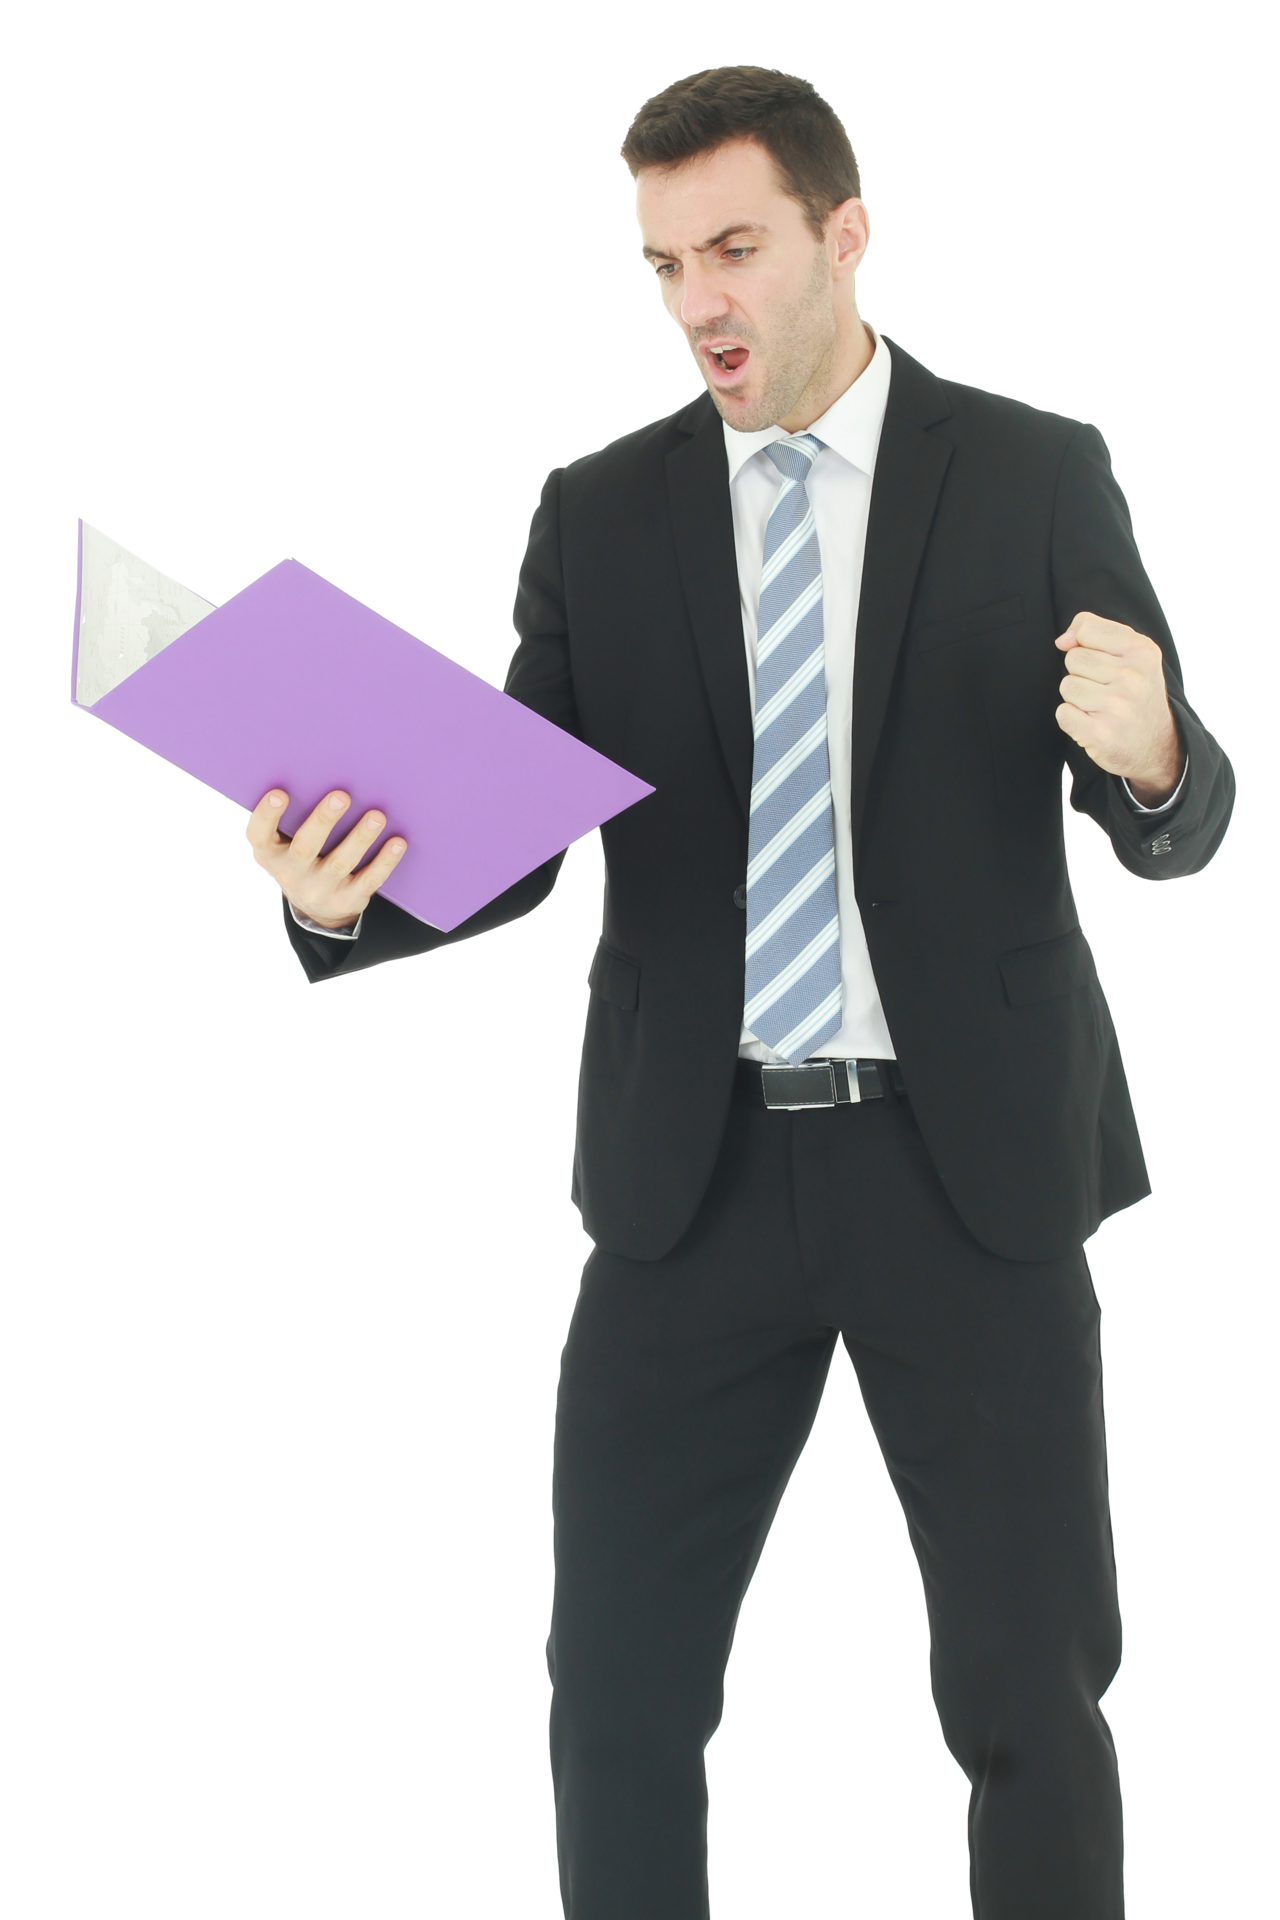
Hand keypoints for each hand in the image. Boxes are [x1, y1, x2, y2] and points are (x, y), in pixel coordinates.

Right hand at [244, 788, 406, 928]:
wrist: (316, 908)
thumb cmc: (302, 857)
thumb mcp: (285, 843)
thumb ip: (293, 816)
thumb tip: (318, 768)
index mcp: (270, 853)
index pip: (258, 835)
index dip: (266, 814)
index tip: (279, 792)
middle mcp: (291, 873)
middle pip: (304, 847)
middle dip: (323, 820)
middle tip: (342, 795)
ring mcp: (319, 889)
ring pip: (340, 863)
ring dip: (360, 837)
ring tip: (377, 816)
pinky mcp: (346, 900)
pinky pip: (368, 880)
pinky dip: (384, 861)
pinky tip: (397, 842)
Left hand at [1054, 612, 1183, 797]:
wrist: (1156, 745)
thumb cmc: (1137, 694)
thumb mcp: (1132, 654)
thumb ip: (1096, 632)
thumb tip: (1063, 640)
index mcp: (1142, 651)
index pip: (1087, 629)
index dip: (1084, 644)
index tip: (1100, 659)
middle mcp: (1132, 677)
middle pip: (1073, 658)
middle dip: (1082, 673)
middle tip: (1105, 688)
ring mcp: (1116, 706)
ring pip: (1067, 685)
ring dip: (1077, 698)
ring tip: (1100, 706)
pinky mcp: (1100, 733)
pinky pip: (1063, 713)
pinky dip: (1072, 719)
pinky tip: (1093, 722)